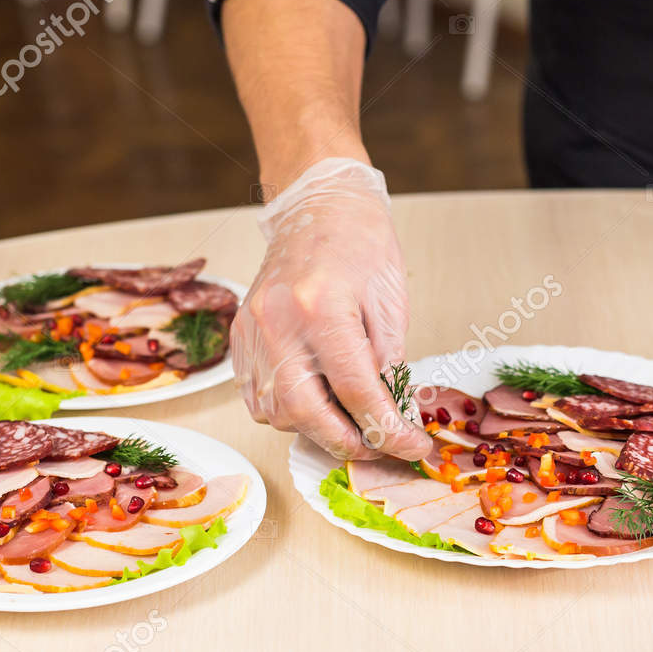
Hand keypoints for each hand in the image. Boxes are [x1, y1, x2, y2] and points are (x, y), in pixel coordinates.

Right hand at [232, 158, 432, 458]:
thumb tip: (391, 418)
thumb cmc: (360, 242)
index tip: (412, 448)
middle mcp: (278, 323)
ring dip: (316, 430)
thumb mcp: (390, 303)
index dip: (388, 430)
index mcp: (321, 308)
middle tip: (378, 445)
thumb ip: (388, 365)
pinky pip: (256, 398)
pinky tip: (316, 404)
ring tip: (349, 423)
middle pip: (306, 413)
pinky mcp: (240, 337)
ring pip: (276, 412)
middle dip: (347, 442)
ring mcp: (252, 331)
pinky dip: (288, 413)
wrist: (318, 204)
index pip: (356, 392)